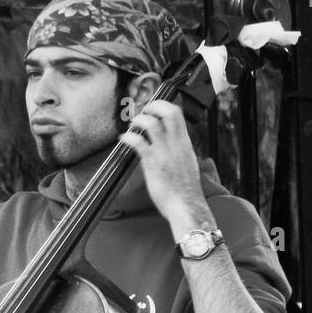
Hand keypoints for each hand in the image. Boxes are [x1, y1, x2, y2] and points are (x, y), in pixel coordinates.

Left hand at [119, 99, 210, 229]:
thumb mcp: (187, 166)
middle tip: (143, 111)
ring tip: (132, 125)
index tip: (155, 108)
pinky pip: (139, 143)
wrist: (186, 206)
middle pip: (169, 112)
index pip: (178, 115)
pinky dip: (129, 137)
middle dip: (153, 106)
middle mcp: (176, 145)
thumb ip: (179, 154)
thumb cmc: (185, 192)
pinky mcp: (153, 164)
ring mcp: (165, 153)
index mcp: (185, 144)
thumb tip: (171, 150)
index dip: (164, 106)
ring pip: (152, 124)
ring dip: (139, 120)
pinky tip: (123, 139)